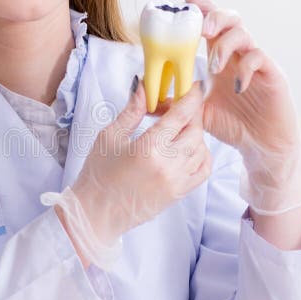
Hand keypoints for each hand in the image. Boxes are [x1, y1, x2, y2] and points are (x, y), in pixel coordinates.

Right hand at [69, 78, 210, 246]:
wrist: (96, 213)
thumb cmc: (98, 174)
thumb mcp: (109, 137)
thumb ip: (132, 111)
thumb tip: (143, 86)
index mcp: (148, 148)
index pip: (180, 115)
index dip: (191, 97)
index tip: (194, 86)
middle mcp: (168, 165)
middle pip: (195, 130)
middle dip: (191, 114)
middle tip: (178, 108)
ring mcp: (176, 181)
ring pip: (202, 148)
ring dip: (195, 134)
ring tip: (178, 129)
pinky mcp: (179, 193)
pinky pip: (203, 170)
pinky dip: (202, 155)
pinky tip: (188, 149)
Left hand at [183, 0, 300, 214]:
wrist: (260, 146)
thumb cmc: (231, 125)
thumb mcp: (196, 112)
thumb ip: (174, 101)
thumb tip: (143, 96)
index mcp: (219, 57)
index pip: (210, 25)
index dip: (201, 7)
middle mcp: (237, 55)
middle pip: (230, 19)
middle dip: (214, 16)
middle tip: (202, 28)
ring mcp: (256, 64)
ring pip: (244, 34)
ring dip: (225, 45)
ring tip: (212, 65)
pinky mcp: (272, 76)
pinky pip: (259, 59)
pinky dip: (245, 68)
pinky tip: (235, 86)